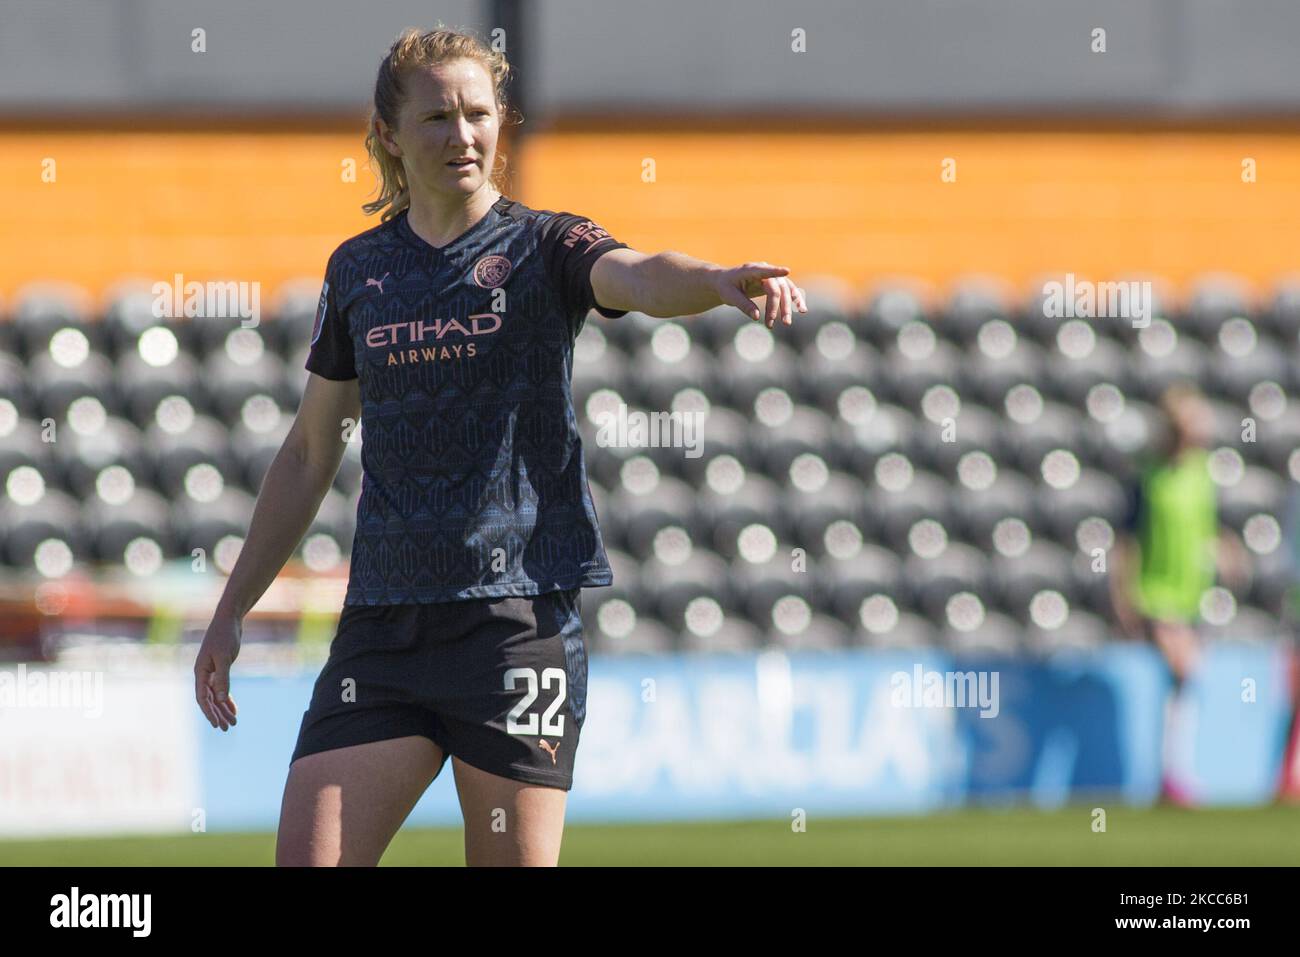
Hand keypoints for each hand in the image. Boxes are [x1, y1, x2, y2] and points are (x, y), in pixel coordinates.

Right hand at [194, 612, 241, 730]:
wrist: (228, 620)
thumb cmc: (224, 636)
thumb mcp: (224, 658)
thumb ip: (223, 678)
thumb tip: (222, 699)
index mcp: (200, 672)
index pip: (202, 698)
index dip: (209, 712)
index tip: (216, 724)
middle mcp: (203, 674)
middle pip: (209, 700)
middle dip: (217, 715)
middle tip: (227, 728)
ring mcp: (211, 673)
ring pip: (216, 697)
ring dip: (224, 710)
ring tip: (233, 723)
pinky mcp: (220, 670)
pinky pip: (222, 689)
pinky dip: (228, 700)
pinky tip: (234, 710)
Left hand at [713, 262, 806, 328]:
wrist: (725, 282)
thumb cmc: (725, 287)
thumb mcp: (729, 296)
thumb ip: (743, 304)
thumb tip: (757, 317)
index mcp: (750, 270)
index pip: (764, 271)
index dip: (775, 271)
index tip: (786, 271)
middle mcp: (763, 270)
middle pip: (777, 288)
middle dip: (780, 306)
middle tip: (782, 323)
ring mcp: (771, 276)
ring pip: (785, 290)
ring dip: (789, 306)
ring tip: (787, 322)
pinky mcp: (775, 283)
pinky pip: (787, 291)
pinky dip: (795, 300)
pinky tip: (802, 310)